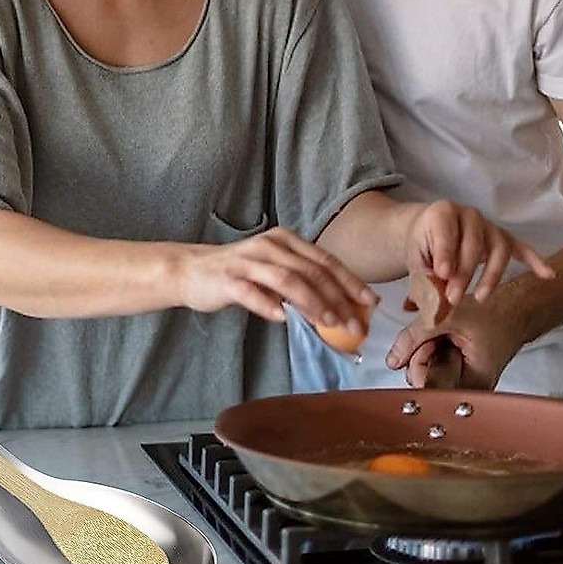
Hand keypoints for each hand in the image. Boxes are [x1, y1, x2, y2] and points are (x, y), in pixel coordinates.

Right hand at [176, 228, 375, 331]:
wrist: (192, 270)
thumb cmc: (239, 273)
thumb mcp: (274, 270)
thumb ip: (301, 282)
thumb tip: (339, 308)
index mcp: (285, 240)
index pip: (324, 260)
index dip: (350, 281)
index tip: (370, 301)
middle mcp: (269, 246)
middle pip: (311, 271)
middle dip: (338, 298)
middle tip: (356, 323)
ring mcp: (248, 261)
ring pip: (288, 280)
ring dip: (312, 303)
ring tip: (330, 323)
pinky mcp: (228, 279)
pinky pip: (252, 293)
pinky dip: (270, 306)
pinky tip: (283, 320)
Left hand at [387, 291, 529, 389]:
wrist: (515, 309)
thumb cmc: (493, 312)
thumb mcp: (450, 315)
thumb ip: (416, 335)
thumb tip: (392, 361)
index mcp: (472, 383)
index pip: (428, 389)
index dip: (420, 362)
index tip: (432, 342)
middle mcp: (467, 390)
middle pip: (422, 381)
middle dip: (421, 353)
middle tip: (440, 334)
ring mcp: (461, 383)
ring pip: (424, 372)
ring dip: (425, 348)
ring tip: (446, 333)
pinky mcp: (457, 373)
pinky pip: (432, 365)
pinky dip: (432, 348)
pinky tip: (446, 338)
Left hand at [399, 200, 554, 306]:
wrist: (427, 231)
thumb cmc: (422, 245)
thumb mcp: (415, 257)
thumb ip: (426, 276)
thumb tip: (437, 303)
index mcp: (442, 213)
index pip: (446, 230)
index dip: (445, 252)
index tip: (442, 274)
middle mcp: (468, 214)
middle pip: (474, 243)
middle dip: (464, 273)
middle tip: (453, 297)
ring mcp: (488, 225)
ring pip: (499, 247)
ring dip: (491, 275)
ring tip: (479, 297)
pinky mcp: (501, 237)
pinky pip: (520, 248)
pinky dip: (534, 260)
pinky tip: (548, 275)